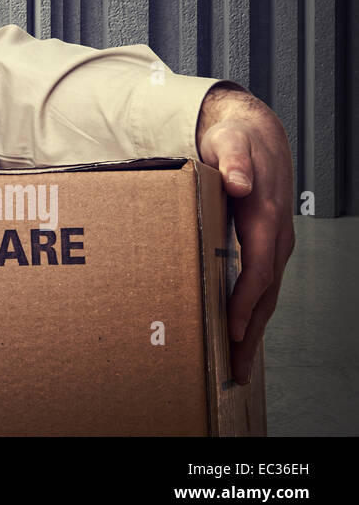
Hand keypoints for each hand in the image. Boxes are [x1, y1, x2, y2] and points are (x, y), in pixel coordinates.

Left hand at [195, 81, 295, 384]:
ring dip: (252, 330)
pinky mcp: (265, 247)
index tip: (231, 331)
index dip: (245, 302)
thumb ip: (234, 161)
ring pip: (265, 295)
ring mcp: (273, 244)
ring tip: (235, 363)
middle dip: (250, 333)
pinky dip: (252, 311)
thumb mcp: (230, 142)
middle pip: (265, 294)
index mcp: (264, 217)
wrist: (256, 135)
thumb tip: (240, 183)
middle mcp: (275, 237)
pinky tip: (238, 330)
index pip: (257, 269)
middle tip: (233, 369)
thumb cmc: (236, 140)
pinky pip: (260, 285)